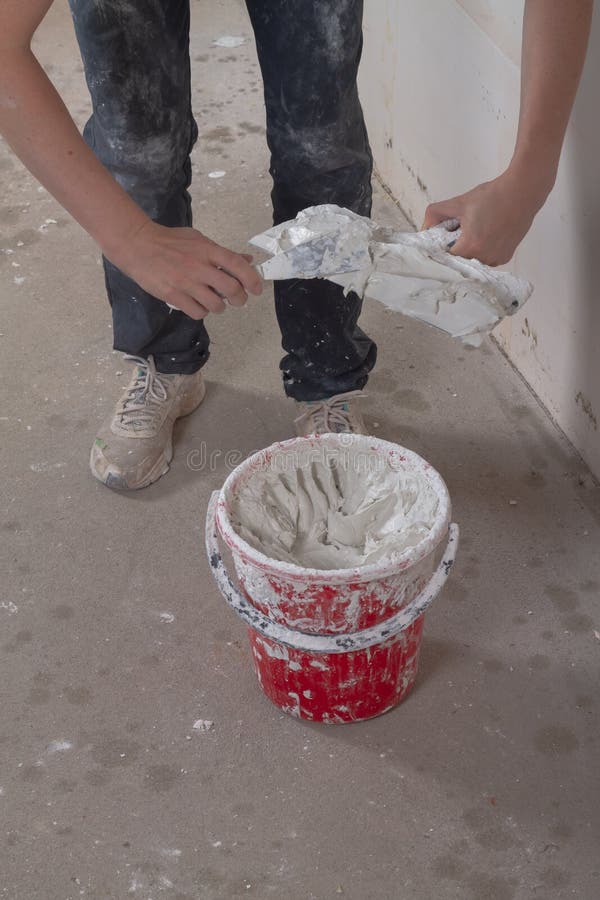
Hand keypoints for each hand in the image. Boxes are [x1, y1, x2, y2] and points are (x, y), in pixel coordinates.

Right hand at [107, 220, 262, 317]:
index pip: (237, 265)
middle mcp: (199, 267)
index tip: (257, 289)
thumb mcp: (198, 240)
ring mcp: (186, 283)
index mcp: (208, 250)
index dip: (251, 279)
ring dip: (219, 307)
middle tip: (238, 300)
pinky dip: (202, 312)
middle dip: (240, 299)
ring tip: (213, 301)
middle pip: (231, 290)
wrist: (138, 246)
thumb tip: (247, 260)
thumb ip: (222, 253)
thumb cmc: (170, 241)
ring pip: (216, 305)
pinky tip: (197, 305)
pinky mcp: (173, 296)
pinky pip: (198, 312)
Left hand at [422, 167, 551, 265]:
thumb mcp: (459, 202)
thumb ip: (435, 214)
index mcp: (471, 246)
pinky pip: (486, 260)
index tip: (443, 240)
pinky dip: (482, 251)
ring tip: (476, 231)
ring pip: (473, 262)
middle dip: (456, 249)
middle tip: (460, 231)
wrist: (522, 192)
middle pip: (460, 261)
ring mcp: (496, 259)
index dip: (442, 249)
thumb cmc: (493, 196)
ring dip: (470, 252)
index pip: (446, 258)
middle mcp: (485, 257)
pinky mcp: (505, 258)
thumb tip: (424, 229)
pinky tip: (487, 235)